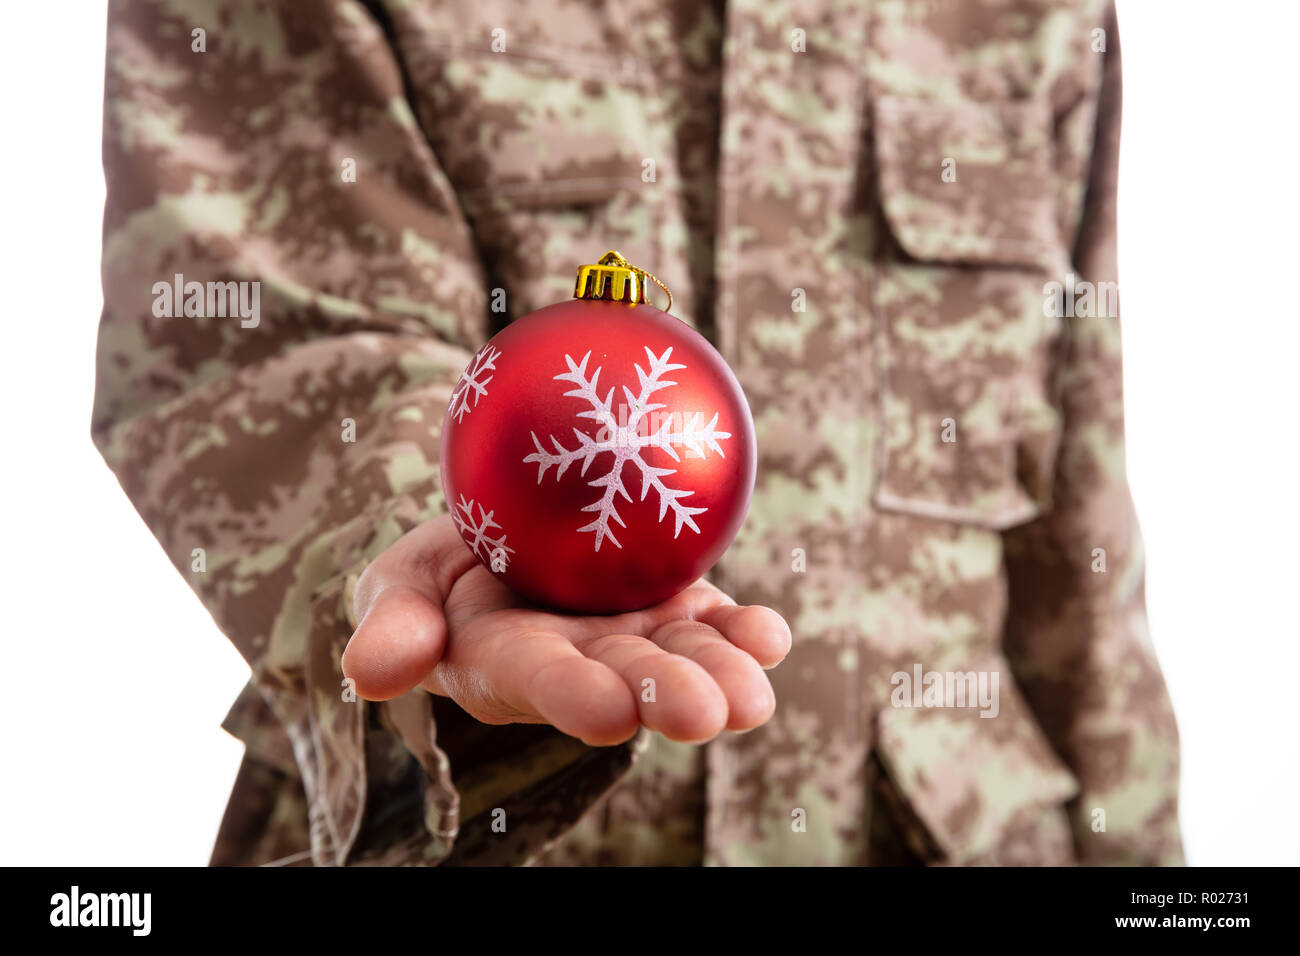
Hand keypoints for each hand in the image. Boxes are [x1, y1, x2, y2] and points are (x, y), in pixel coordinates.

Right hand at [342, 516, 790, 745]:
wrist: (505, 531)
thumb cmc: (443, 571)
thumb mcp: (400, 584)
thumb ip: (393, 624)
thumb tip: (371, 673)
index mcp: (513, 664)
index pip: (543, 683)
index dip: (574, 696)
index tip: (608, 712)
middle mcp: (585, 662)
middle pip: (630, 681)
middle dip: (667, 697)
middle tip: (707, 713)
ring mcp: (640, 634)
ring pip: (686, 658)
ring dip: (723, 673)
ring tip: (754, 692)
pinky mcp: (679, 603)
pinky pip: (718, 620)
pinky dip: (747, 630)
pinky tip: (770, 636)